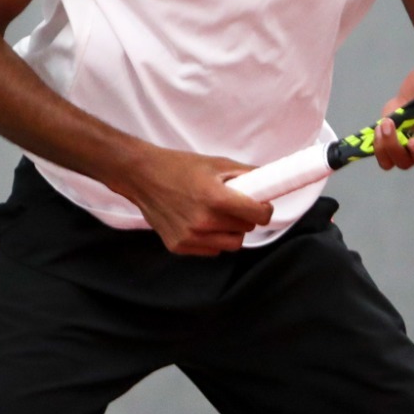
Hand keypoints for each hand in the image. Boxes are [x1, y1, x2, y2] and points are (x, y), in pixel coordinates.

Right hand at [116, 147, 274, 255]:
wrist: (142, 176)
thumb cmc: (179, 166)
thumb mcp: (216, 163)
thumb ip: (246, 173)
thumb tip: (271, 179)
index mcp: (215, 198)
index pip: (257, 216)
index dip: (264, 210)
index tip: (261, 205)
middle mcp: (203, 222)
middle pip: (245, 230)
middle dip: (245, 218)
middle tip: (235, 205)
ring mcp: (190, 237)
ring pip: (231, 244)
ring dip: (231, 232)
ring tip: (218, 215)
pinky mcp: (179, 246)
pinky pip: (211, 250)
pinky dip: (213, 240)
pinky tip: (201, 223)